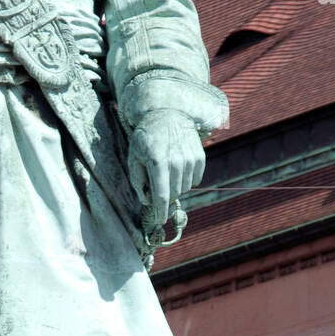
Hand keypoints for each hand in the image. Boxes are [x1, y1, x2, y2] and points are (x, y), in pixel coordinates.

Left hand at [127, 108, 204, 226]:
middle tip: (157, 187)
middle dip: (165, 196)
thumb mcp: (134, 157)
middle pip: (174, 194)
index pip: (161, 195)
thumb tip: (147, 201)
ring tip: (166, 172)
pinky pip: (195, 180)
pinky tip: (177, 168)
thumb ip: (138, 181)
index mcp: (157, 162)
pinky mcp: (199, 156)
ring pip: (185, 188)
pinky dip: (186, 180)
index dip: (160, 212)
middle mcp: (176, 161)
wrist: (167, 114)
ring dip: (175, 187)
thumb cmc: (146, 138)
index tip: (159, 221)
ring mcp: (190, 158)